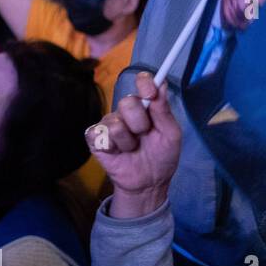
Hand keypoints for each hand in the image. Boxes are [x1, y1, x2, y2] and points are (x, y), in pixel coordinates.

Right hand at [86, 72, 181, 217]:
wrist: (149, 182)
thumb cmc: (162, 156)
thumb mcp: (170, 134)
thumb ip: (164, 111)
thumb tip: (162, 84)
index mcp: (146, 107)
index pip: (142, 83)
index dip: (144, 83)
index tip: (150, 90)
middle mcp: (125, 112)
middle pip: (127, 103)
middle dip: (140, 123)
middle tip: (144, 135)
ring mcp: (108, 124)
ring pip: (115, 123)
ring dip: (128, 141)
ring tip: (132, 149)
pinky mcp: (95, 138)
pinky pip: (99, 135)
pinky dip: (112, 147)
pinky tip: (117, 153)